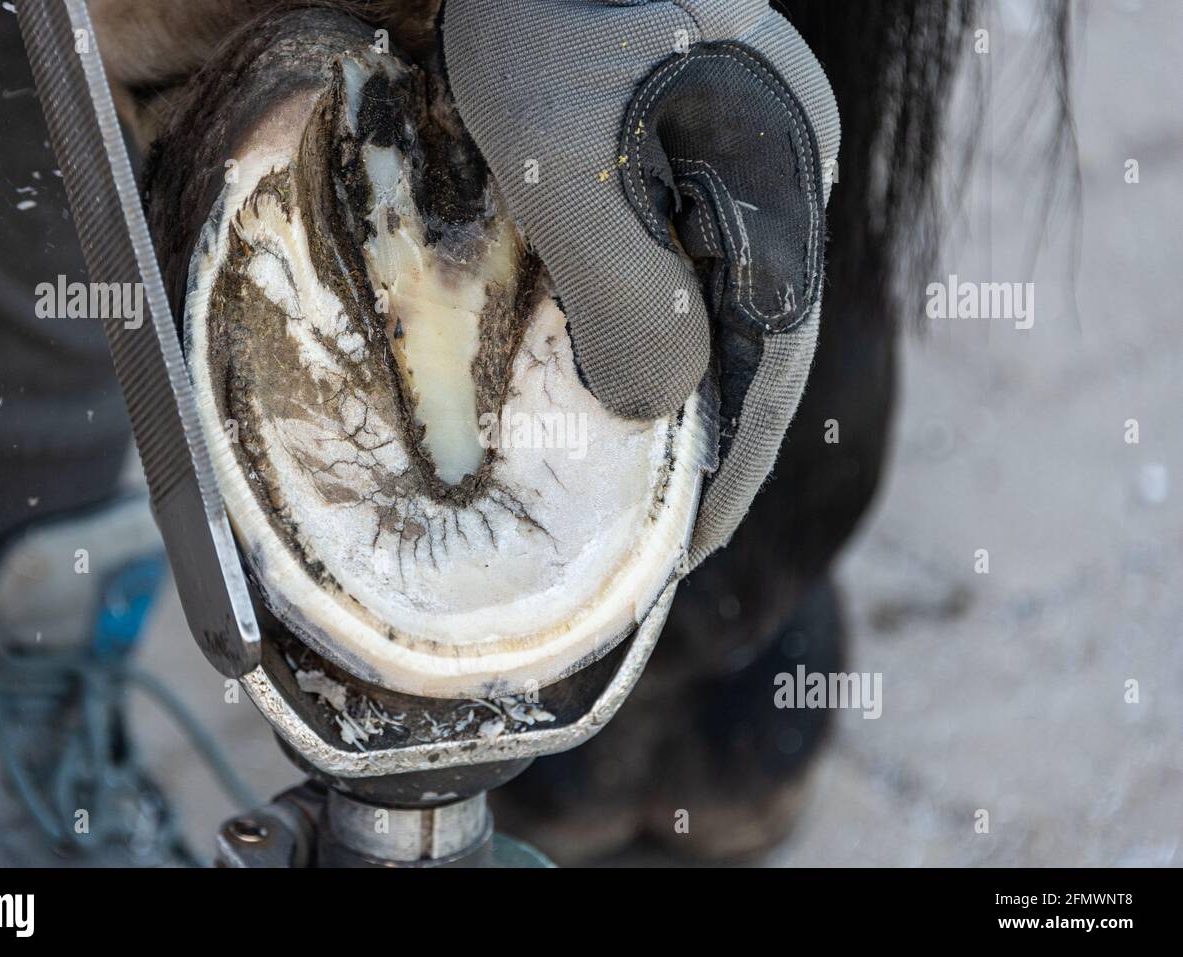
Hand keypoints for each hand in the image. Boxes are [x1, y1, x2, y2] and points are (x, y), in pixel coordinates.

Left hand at [443, 0, 838, 565]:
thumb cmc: (547, 14)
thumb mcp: (574, 166)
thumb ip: (632, 297)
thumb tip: (661, 414)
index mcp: (775, 182)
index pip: (772, 360)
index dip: (732, 463)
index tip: (693, 546)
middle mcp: (772, 170)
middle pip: (750, 332)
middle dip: (704, 432)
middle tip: (655, 521)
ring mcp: (733, 145)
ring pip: (714, 294)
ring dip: (673, 376)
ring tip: (630, 460)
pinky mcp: (683, 130)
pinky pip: (679, 249)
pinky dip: (647, 315)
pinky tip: (604, 352)